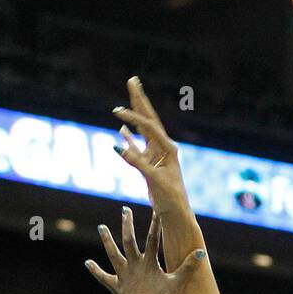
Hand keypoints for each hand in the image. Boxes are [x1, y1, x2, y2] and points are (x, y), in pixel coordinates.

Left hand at [86, 210, 201, 293]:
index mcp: (149, 264)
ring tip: (101, 227)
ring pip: (113, 255)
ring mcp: (123, 276)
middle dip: (127, 224)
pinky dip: (95, 270)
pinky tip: (87, 263)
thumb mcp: (177, 285)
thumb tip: (201, 252)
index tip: (156, 209)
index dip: (155, 224)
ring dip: (107, 240)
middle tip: (125, 210)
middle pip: (128, 241)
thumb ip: (188, 267)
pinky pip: (103, 277)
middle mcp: (134, 266)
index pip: (153, 239)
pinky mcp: (116, 287)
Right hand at [113, 77, 192, 218]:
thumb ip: (138, 164)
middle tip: (132, 80)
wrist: (175, 213)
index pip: (148, 127)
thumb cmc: (170, 198)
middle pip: (148, 119)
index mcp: (168, 148)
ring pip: (142, 130)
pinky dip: (128, 138)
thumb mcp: (155, 180)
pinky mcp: (148, 165)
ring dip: (134, 114)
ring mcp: (155, 155)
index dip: (133, 117)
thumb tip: (118, 149)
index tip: (117, 112)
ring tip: (129, 96)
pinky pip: (136, 147)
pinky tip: (121, 128)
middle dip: (140, 100)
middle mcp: (163, 148)